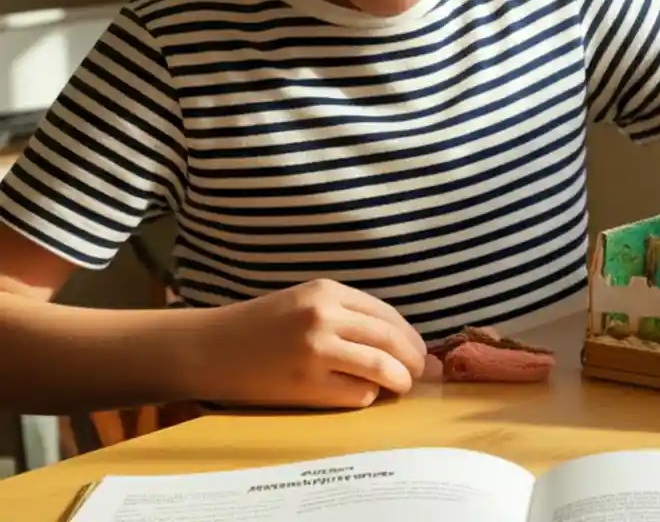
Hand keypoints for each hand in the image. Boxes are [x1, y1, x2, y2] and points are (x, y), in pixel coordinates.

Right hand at [192, 278, 427, 408]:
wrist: (209, 349)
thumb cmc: (260, 327)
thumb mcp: (305, 302)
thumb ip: (348, 315)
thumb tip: (403, 342)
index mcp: (327, 291)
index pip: (388, 315)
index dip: (411, 336)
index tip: (420, 350)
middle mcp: (324, 316)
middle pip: (391, 340)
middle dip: (414, 360)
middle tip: (422, 372)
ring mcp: (316, 351)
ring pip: (382, 368)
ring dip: (400, 381)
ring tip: (401, 387)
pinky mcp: (306, 385)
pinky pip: (357, 394)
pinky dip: (366, 396)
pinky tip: (358, 394)